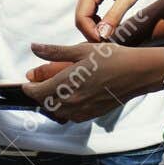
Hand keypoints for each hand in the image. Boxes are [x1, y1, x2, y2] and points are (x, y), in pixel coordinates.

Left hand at [22, 42, 163, 122]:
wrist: (136, 73)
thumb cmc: (111, 58)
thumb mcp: (81, 50)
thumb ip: (55, 52)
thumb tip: (34, 48)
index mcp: (66, 84)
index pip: (37, 92)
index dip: (29, 87)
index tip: (27, 82)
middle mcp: (72, 101)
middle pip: (45, 103)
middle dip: (39, 94)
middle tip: (39, 83)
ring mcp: (82, 110)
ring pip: (57, 112)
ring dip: (51, 103)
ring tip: (53, 91)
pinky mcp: (92, 114)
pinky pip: (71, 116)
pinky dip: (65, 109)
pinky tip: (70, 98)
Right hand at [75, 0, 163, 41]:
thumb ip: (114, 17)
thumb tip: (102, 35)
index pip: (81, 18)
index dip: (91, 33)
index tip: (106, 42)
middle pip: (80, 17)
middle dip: (91, 32)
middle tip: (108, 42)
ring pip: (85, 14)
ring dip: (94, 27)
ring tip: (109, 36)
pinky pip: (90, 10)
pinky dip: (97, 20)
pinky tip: (108, 26)